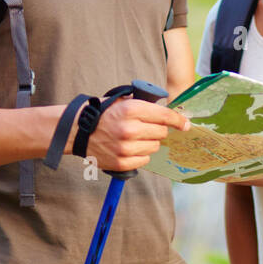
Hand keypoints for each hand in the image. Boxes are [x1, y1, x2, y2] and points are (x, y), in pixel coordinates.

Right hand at [68, 96, 189, 171]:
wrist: (76, 131)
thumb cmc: (100, 114)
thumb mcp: (121, 101)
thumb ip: (143, 105)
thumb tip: (168, 113)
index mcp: (131, 109)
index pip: (165, 116)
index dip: (178, 120)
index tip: (185, 124)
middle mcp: (130, 129)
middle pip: (161, 132)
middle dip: (158, 130)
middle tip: (147, 128)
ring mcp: (126, 148)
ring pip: (154, 147)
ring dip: (149, 142)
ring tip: (135, 138)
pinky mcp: (122, 162)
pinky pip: (144, 160)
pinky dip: (141, 155)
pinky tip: (131, 148)